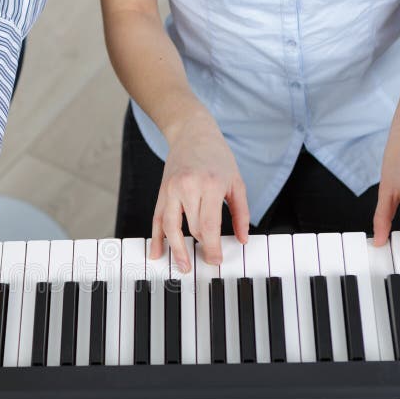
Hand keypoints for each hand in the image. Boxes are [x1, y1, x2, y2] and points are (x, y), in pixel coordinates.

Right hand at [150, 104, 249, 269]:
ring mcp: (171, 190)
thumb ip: (241, 213)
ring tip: (182, 266)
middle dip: (199, 248)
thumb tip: (243, 239)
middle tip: (206, 262)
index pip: (208, 225)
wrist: (192, 133)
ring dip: (175, 250)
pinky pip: (157, 219)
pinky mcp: (162, 192)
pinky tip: (157, 252)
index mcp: (210, 185)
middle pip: (191, 228)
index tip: (216, 260)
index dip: (212, 247)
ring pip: (170, 227)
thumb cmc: (217, 157)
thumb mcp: (236, 182)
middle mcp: (188, 187)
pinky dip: (156, 238)